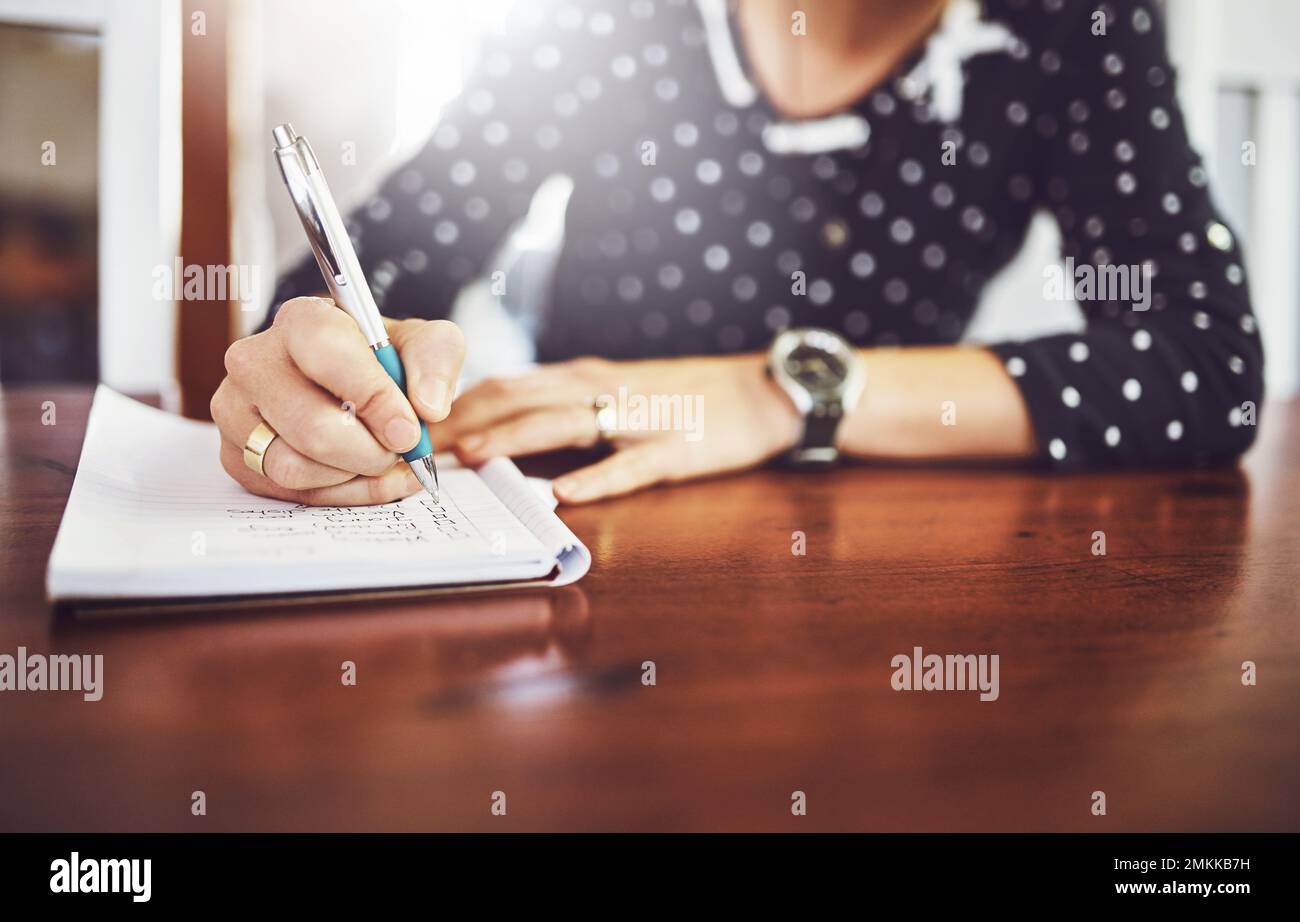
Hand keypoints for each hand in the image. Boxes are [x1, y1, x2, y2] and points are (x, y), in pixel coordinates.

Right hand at [212, 296, 464, 503]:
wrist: (354, 385)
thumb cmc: (384, 362)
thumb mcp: (424, 344)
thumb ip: (437, 359)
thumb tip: (428, 406)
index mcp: (301, 321)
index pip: (328, 356)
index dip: (373, 399)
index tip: (408, 429)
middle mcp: (254, 361)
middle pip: (311, 427)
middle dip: (370, 452)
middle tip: (399, 450)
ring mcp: (236, 411)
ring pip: (295, 467)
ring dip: (353, 475)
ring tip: (379, 458)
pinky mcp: (236, 455)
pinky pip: (287, 493)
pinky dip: (338, 493)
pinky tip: (361, 476)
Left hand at [438, 354, 802, 503]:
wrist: (760, 394)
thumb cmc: (685, 398)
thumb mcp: (618, 391)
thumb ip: (566, 405)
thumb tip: (504, 424)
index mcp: (588, 378)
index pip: (510, 384)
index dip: (459, 403)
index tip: (416, 424)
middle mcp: (605, 390)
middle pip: (524, 398)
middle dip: (468, 420)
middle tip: (421, 445)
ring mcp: (640, 419)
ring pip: (566, 423)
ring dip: (514, 439)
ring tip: (472, 457)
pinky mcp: (677, 449)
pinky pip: (632, 465)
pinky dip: (598, 478)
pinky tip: (566, 494)